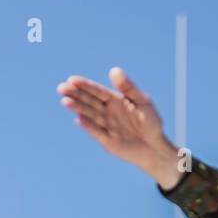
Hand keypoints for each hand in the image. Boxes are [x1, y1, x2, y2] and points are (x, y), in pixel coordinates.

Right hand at [57, 67, 182, 189]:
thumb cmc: (151, 122)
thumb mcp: (143, 101)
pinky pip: (96, 132)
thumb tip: (114, 70)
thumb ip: (128, 87)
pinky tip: (78, 119)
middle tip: (62, 88)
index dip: (85, 85)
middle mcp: (107, 112)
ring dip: (77, 108)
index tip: (72, 79)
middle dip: (75, 94)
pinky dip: (88, 126)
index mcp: (115, 100)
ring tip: (65, 101)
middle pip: (89, 101)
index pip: (97, 91)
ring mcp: (106, 126)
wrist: (155, 147)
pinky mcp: (107, 141)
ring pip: (89, 115)